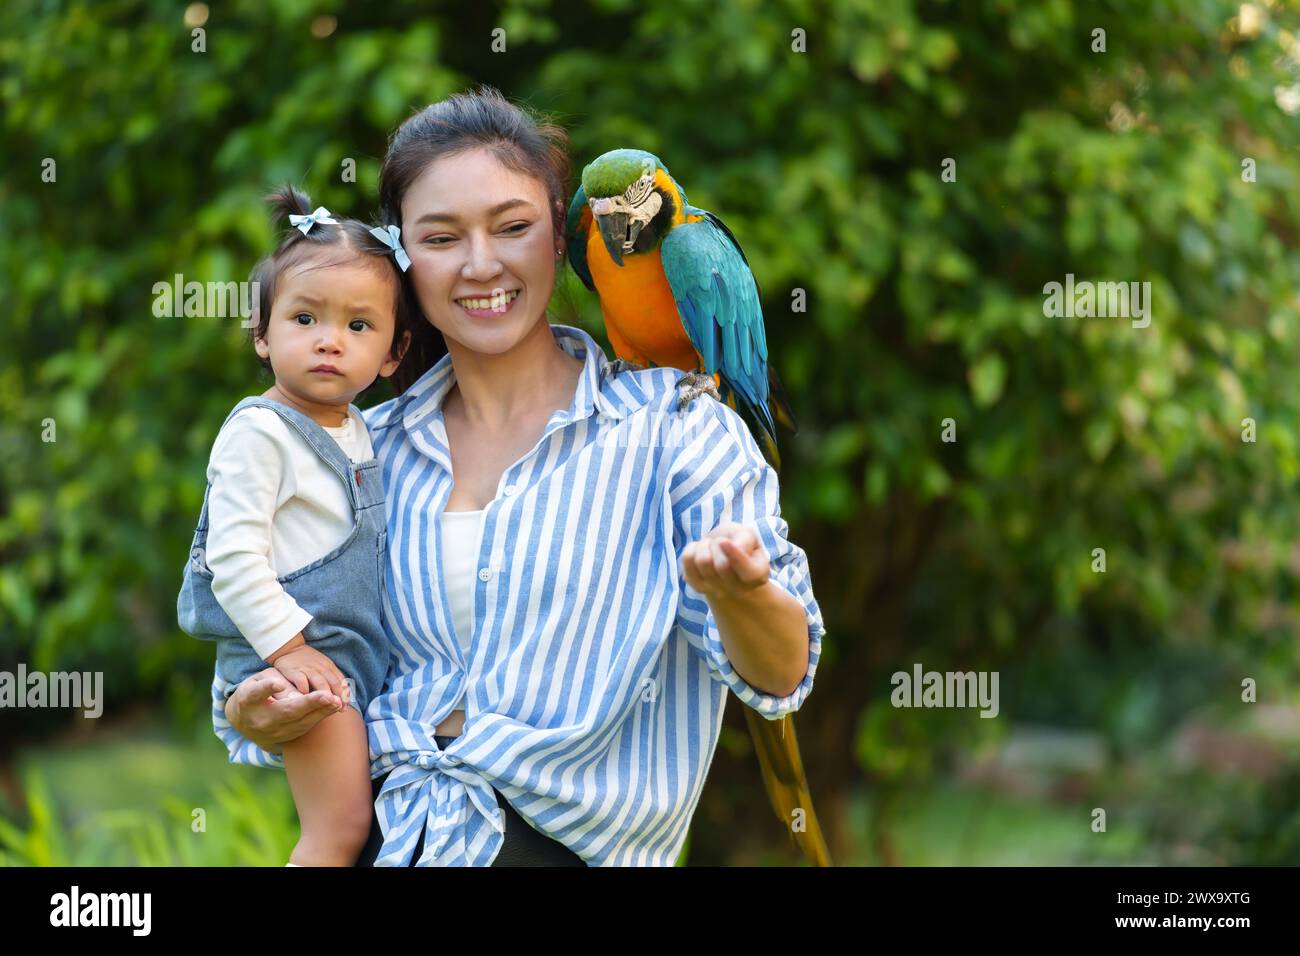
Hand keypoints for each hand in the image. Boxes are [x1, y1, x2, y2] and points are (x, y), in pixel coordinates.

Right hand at [223, 669, 343, 752]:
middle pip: (285, 712)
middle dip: (308, 704)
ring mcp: (274, 732)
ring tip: (337, 701)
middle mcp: (260, 719)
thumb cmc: (255, 692)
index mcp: (247, 701)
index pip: (256, 693)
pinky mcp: (287, 737)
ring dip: (321, 711)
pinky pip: (306, 726)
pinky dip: (321, 715)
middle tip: (328, 696)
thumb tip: (298, 693)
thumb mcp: (259, 681)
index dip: (268, 688)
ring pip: (300, 722)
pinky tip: (334, 706)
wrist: (245, 722)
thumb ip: (275, 681)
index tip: (279, 684)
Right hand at [270, 644, 349, 703]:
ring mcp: (308, 669)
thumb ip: (331, 679)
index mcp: (329, 667)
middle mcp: (321, 667)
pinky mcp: (295, 671)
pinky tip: (306, 701)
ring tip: (327, 707)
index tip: (345, 707)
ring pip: (320, 683)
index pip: (341, 681)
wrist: (289, 648)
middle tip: (339, 709)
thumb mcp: (323, 667)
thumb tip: (343, 697)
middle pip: (333, 682)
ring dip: (325, 695)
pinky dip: (305, 692)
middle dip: (338, 697)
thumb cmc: (308, 662)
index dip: (344, 695)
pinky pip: (302, 682)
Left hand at [680, 521, 770, 601]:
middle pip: (722, 565)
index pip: (747, 572)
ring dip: (705, 545)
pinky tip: (701, 551)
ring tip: (712, 546)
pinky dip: (692, 548)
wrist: (724, 555)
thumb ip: (745, 540)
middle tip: (721, 541)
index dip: (735, 555)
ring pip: (703, 561)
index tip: (725, 542)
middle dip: (719, 543)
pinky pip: (687, 561)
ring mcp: (718, 592)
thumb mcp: (748, 535)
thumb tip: (731, 547)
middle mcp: (739, 590)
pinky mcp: (698, 587)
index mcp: (758, 575)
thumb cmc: (738, 542)